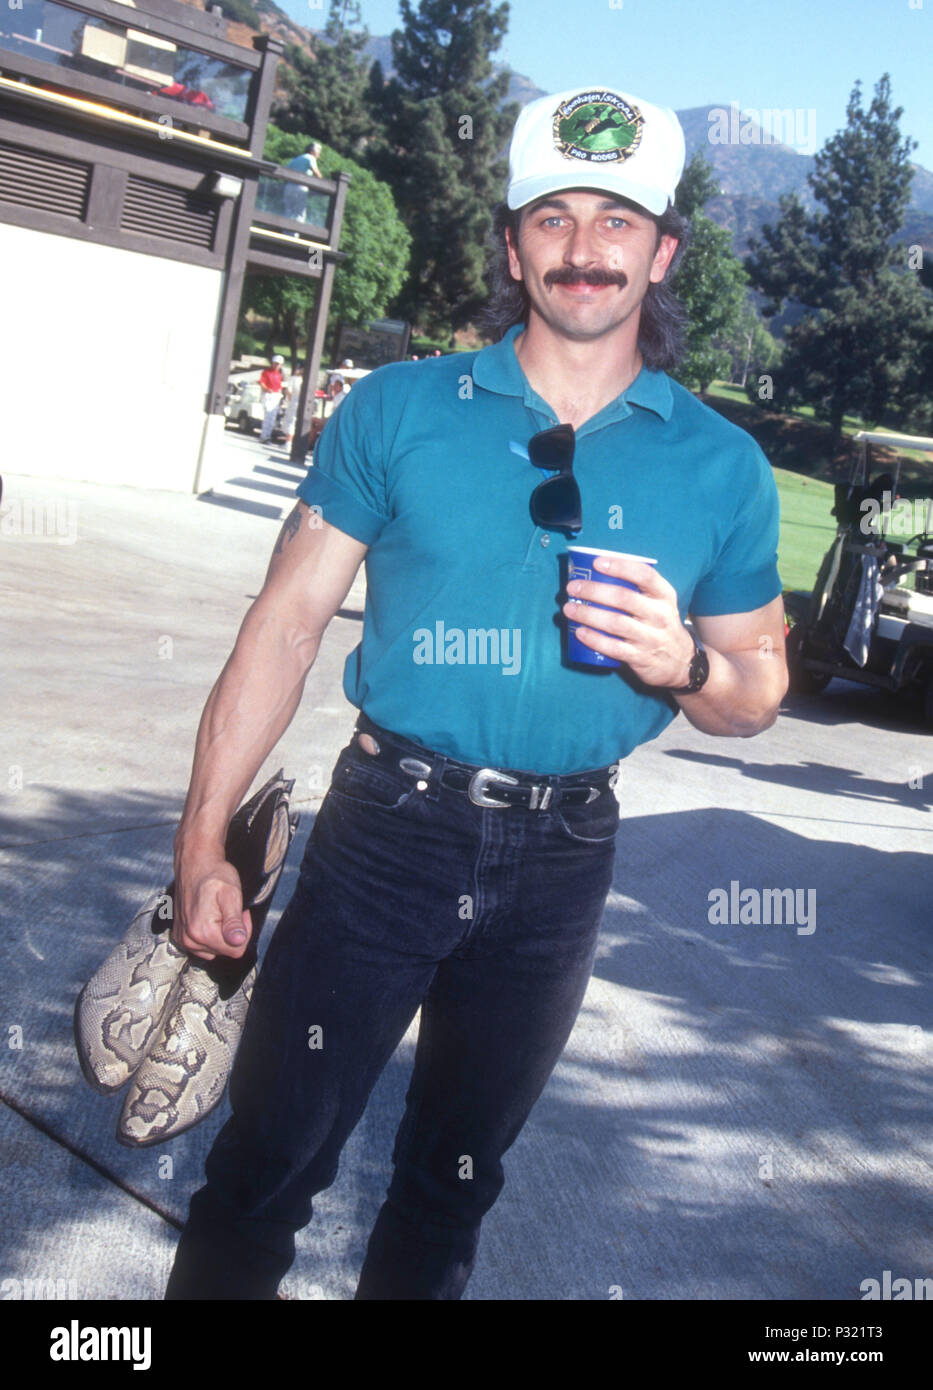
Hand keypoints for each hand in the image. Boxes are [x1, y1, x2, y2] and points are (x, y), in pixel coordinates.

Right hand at [172, 851, 251, 961]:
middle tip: (229, 910)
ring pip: (214, 950)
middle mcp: (189, 940)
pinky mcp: (180, 936)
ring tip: (219, 912)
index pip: (237, 949)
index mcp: (203, 932)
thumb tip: (237, 941)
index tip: (239, 913)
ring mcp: (182, 940)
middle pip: (225, 951)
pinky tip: (208, 917)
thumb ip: (234, 921)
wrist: (194, 864)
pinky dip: (208, 934)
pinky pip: (202, 947)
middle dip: (231, 932)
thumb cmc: (215, 876)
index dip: (243, 931)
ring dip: (220, 934)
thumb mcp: (231, 895)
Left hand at [563, 555, 694, 687]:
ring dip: (588, 614)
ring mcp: (651, 638)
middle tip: (572, 588)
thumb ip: (637, 590)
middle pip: (624, 598)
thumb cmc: (660, 625)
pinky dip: (594, 639)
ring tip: (569, 608)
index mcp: (664, 596)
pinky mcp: (640, 658)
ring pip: (615, 623)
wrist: (681, 662)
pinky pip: (614, 647)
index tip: (597, 563)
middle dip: (594, 591)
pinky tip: (579, 632)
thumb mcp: (659, 604)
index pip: (645, 575)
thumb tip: (595, 575)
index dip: (620, 567)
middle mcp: (660, 615)